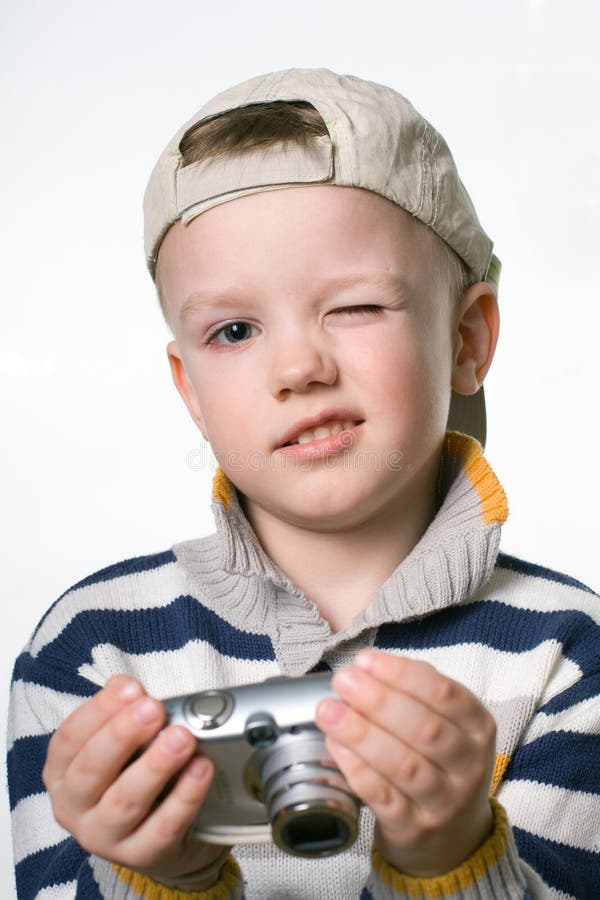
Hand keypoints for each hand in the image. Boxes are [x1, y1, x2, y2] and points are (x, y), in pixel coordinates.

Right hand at [42, 675, 226, 888]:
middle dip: (123, 735)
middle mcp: (75, 807)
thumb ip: (123, 712)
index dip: (99, 710)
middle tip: (154, 709)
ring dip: (155, 765)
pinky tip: (202, 769)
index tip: (132, 689)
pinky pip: (163, 826)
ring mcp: (105, 836)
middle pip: (92, 769)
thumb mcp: (121, 743)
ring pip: (125, 801)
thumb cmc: (131, 775)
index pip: (69, 739)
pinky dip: (185, 796)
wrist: (155, 837)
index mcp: (62, 772)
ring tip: (181, 738)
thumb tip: (126, 686)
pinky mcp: (141, 855)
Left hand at [315, 649, 495, 876]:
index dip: (402, 674)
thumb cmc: (440, 764)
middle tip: (343, 681)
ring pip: (403, 764)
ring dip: (361, 733)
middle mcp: (468, 766)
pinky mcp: (414, 829)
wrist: (453, 837)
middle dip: (378, 700)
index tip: (365, 661)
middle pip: (424, 728)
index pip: (445, 694)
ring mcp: (443, 802)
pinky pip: (384, 797)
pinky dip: (357, 768)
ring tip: (329, 711)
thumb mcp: (447, 725)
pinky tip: (335, 745)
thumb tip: (370, 666)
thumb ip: (416, 691)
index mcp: (478, 728)